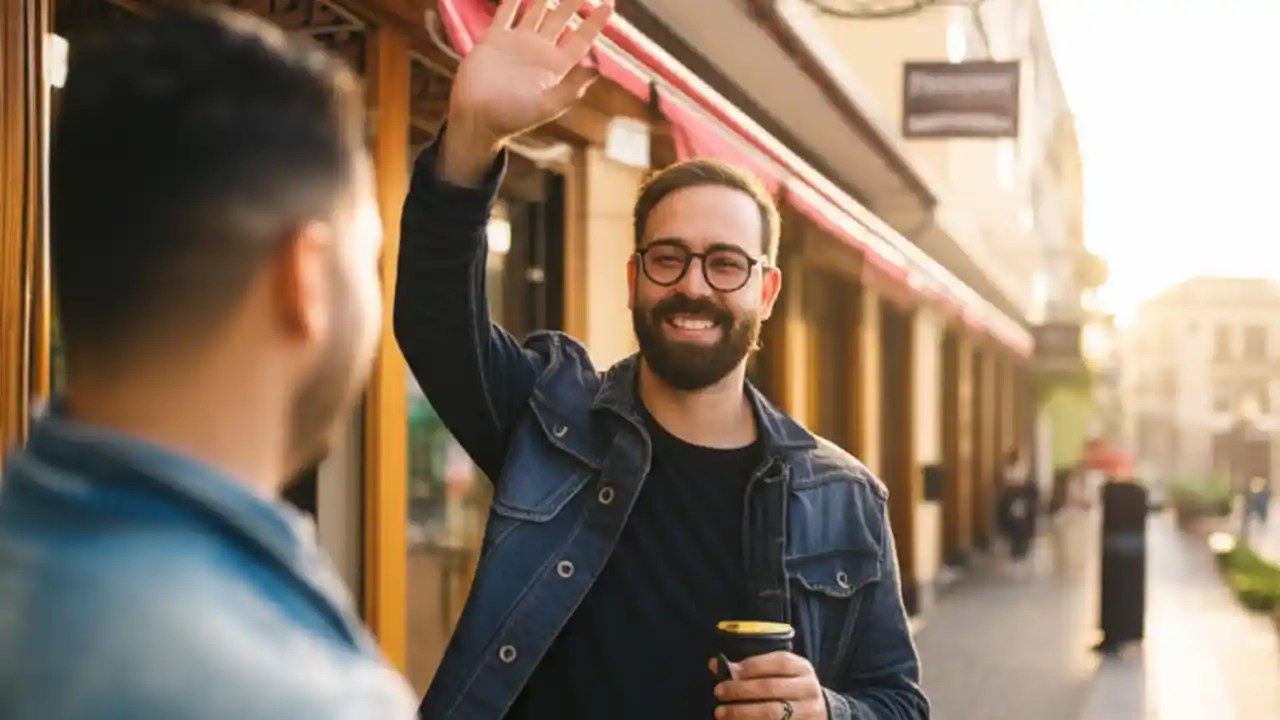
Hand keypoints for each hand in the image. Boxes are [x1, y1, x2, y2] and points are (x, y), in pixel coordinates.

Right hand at [440, 0, 612, 184]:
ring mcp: (517, 42)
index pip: (581, 40)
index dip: (595, 23)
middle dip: (574, 0)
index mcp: (555, 67)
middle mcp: (539, 50)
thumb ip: (572, 88)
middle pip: (561, 18)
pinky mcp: (494, 38)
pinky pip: (506, 11)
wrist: (476, 118)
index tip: (610, 4)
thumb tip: (597, 69)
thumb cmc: (513, 117)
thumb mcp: (547, 106)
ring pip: (536, 10)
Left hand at [710, 652, 825, 719]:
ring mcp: (807, 713)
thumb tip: (715, 664)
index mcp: (802, 669)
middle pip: (772, 688)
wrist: (817, 712)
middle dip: (741, 690)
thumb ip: (750, 668)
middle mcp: (808, 689)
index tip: (729, 672)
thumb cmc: (788, 688)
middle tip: (719, 692)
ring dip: (742, 713)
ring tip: (722, 712)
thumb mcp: (777, 673)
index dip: (753, 666)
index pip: (779, 663)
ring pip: (772, 713)